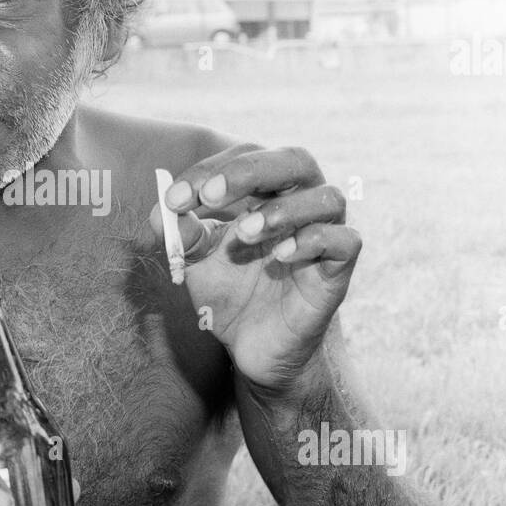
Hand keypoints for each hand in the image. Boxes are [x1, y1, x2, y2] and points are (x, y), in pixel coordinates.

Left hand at [154, 145, 359, 391]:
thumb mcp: (196, 263)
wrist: (255, 348)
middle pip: (295, 161)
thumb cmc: (230, 292)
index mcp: (268, 191)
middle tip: (210, 195)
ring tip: (246, 232)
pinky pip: (345, 242)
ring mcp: (325, 234)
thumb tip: (160, 211)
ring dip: (282, 209)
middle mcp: (302, 204)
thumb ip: (181, 236)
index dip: (210, 170)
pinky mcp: (337, 271)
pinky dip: (313, 241)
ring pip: (328, 198)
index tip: (174, 199)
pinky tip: (281, 256)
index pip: (247, 157)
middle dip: (250, 171)